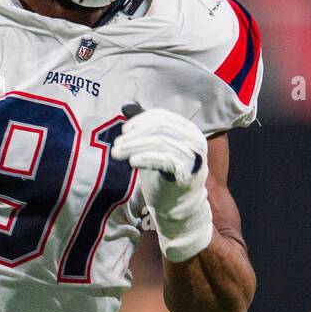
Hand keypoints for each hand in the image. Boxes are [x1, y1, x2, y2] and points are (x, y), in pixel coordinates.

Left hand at [112, 106, 212, 262]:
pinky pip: (165, 159)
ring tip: (118, 154)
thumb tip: (126, 105)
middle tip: (116, 146)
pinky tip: (132, 162)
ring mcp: (193, 156)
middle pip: (159, 128)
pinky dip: (146, 158)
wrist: (177, 207)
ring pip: (160, 142)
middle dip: (134, 136)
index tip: (123, 132)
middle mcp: (194, 139)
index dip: (139, 121)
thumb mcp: (153, 147)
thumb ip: (144, 128)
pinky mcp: (187, 172)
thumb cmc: (164, 175)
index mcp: (187, 129)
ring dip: (134, 147)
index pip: (161, 116)